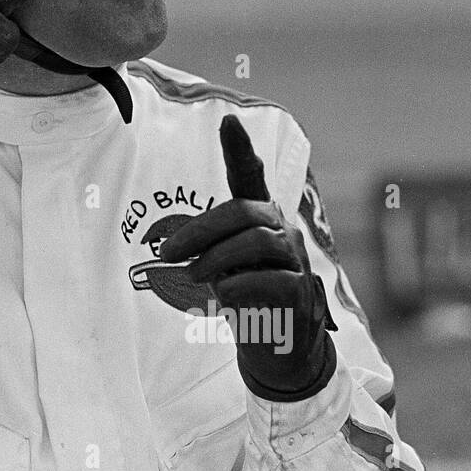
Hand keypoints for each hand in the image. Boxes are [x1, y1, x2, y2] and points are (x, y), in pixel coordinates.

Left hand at [158, 114, 337, 400]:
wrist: (279, 350)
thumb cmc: (246, 298)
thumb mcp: (222, 266)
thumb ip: (207, 248)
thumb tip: (169, 247)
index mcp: (260, 220)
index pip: (251, 178)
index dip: (240, 150)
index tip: (228, 121)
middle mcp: (283, 232)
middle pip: (245, 212)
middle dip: (201, 230)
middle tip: (168, 253)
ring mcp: (297, 262)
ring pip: (258, 241)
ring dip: (217, 258)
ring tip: (195, 277)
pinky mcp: (302, 293)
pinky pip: (272, 279)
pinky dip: (240, 286)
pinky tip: (225, 297)